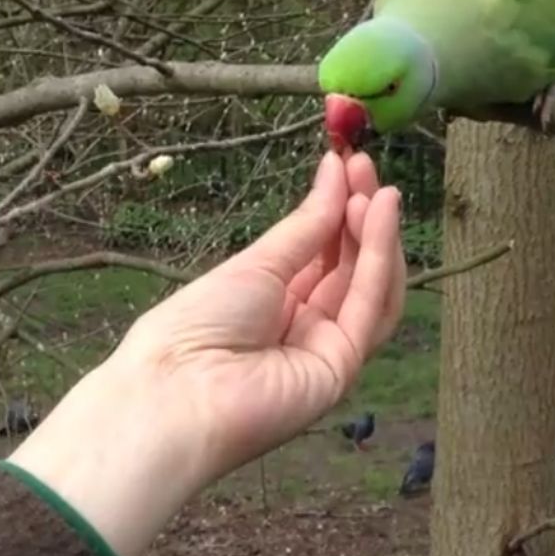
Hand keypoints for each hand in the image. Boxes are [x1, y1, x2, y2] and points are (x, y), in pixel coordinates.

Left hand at [7, 150, 404, 555]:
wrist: (175, 393)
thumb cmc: (195, 325)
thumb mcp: (254, 264)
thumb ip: (306, 226)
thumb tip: (334, 173)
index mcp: (271, 304)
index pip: (320, 254)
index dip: (337, 210)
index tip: (347, 163)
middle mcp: (303, 327)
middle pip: (348, 268)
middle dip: (359, 216)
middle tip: (366, 166)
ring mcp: (325, 350)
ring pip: (367, 288)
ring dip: (378, 236)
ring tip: (379, 187)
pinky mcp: (343, 368)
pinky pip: (368, 308)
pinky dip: (379, 259)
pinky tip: (378, 215)